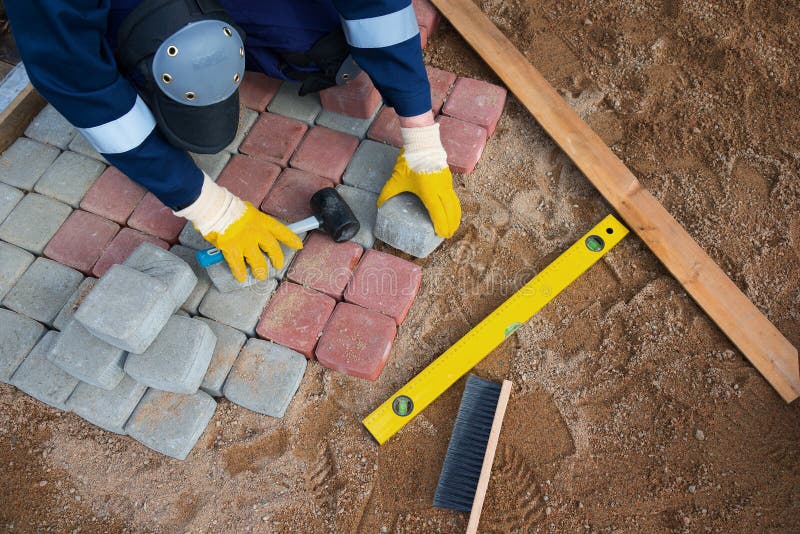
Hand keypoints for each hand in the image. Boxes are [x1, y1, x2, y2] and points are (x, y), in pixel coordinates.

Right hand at [204, 202, 301, 281]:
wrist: (215, 208)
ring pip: (258, 262)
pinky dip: (240, 273)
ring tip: (260, 275)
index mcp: (261, 221)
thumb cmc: (227, 206)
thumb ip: (252, 221)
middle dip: (277, 259)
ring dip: (260, 270)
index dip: (291, 239)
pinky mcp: (233, 251)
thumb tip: (251, 227)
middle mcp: (257, 233)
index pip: (281, 231)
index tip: (298, 245)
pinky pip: (238, 266)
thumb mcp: (246, 210)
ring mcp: (246, 243)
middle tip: (278, 265)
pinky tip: (241, 277)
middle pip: (273, 249)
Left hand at [377, 123, 460, 237]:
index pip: (438, 212)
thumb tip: (379, 205)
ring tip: (453, 227)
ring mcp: (446, 184)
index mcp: (429, 191)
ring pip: (455, 204)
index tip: (441, 234)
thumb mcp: (396, 179)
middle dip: (450, 225)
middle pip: (450, 211)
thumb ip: (387, 193)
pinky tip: (452, 212)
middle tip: (447, 235)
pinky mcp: (448, 179)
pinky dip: (455, 207)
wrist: (422, 143)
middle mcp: (441, 189)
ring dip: (455, 217)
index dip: (441, 225)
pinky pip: (454, 197)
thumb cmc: (410, 161)